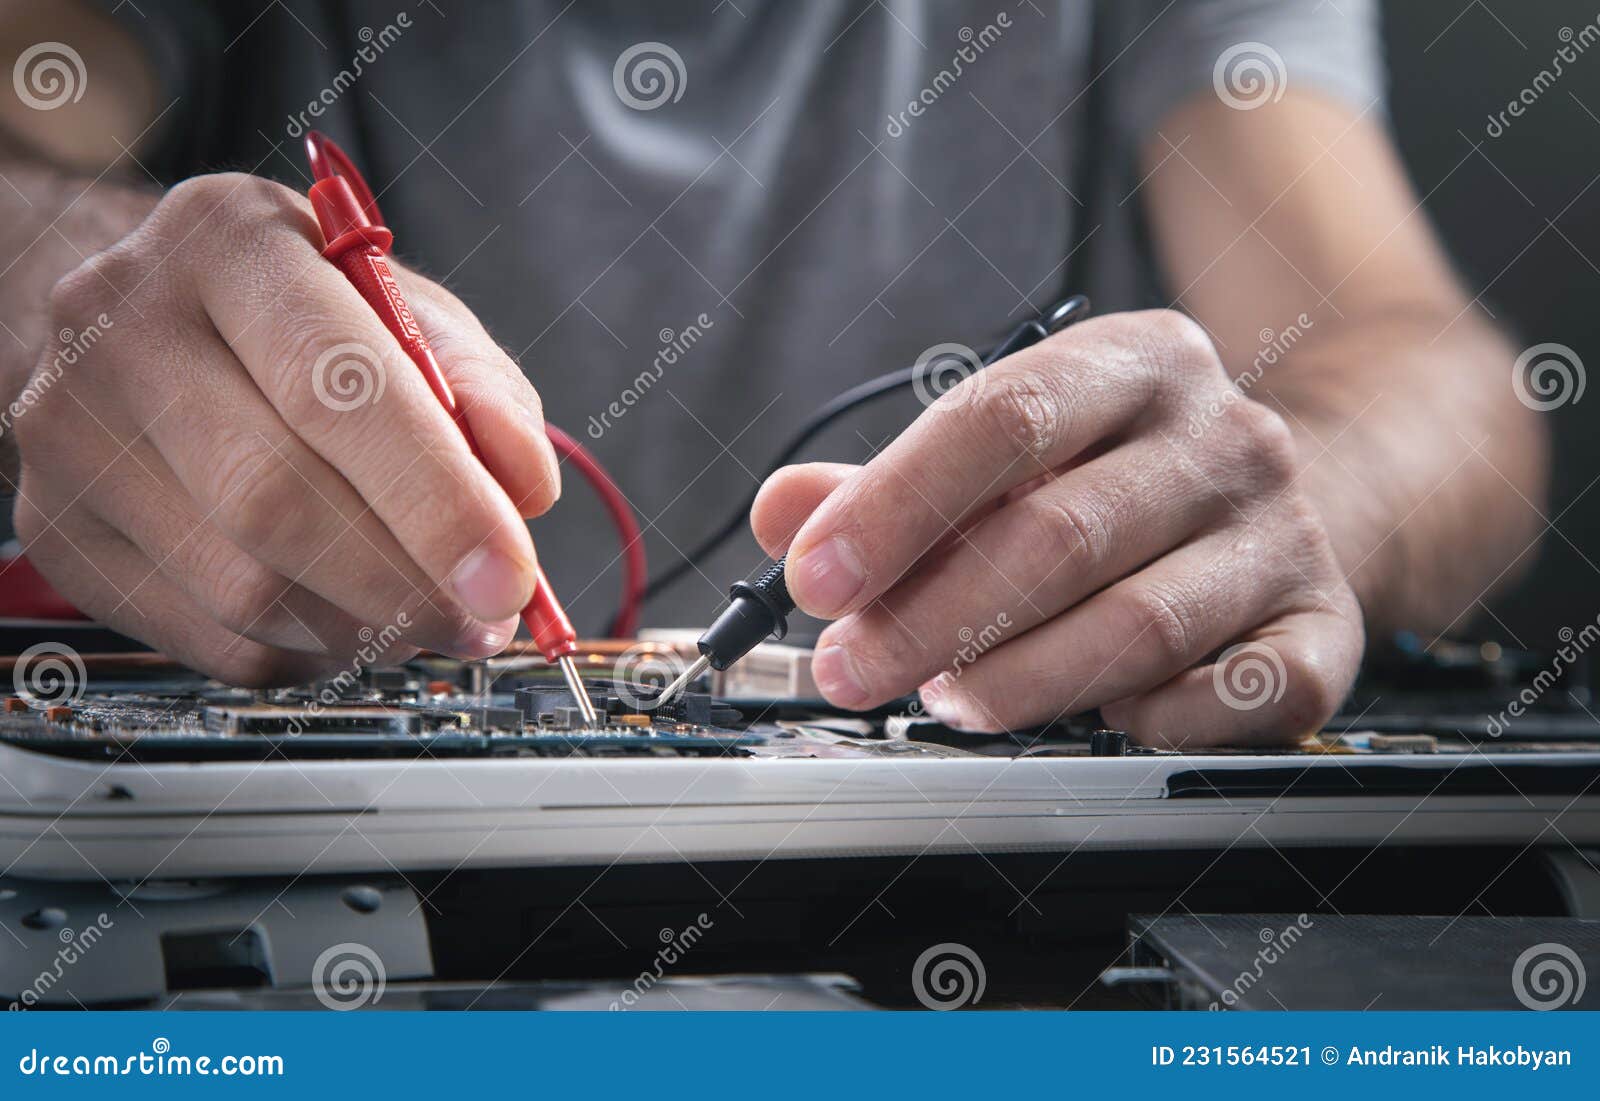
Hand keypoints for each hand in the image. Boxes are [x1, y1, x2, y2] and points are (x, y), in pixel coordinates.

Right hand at [11, 173, 558, 683]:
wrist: (153, 328)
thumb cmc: (308, 323)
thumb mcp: (410, 316)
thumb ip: (481, 390)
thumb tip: (524, 489)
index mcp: (229, 241)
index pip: (332, 385)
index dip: (432, 496)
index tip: (509, 574)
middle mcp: (120, 324)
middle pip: (272, 498)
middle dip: (405, 582)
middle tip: (483, 618)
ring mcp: (69, 433)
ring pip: (240, 587)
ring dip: (366, 628)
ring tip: (430, 613)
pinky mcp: (57, 531)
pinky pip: (209, 637)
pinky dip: (307, 651)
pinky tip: (347, 618)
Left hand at [751, 310, 1362, 746]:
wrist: (1303, 497)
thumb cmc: (1123, 478)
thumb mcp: (1014, 452)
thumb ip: (893, 486)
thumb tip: (786, 513)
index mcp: (1135, 362)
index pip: (1002, 419)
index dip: (895, 508)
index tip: (817, 580)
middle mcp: (1223, 436)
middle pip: (1059, 534)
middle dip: (933, 618)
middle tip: (858, 669)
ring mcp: (1283, 534)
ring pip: (1136, 626)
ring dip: (1018, 681)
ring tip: (951, 698)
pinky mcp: (1324, 628)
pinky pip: (1231, 696)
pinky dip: (1146, 720)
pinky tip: (1096, 720)